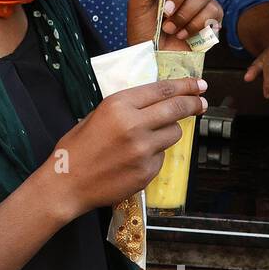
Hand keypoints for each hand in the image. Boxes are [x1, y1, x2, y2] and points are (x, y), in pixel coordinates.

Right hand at [49, 77, 207, 219]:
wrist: (67, 184)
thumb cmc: (76, 148)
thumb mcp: (96, 115)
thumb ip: (126, 107)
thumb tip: (156, 101)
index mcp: (118, 105)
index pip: (162, 90)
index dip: (185, 85)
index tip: (199, 85)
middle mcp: (134, 125)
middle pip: (176, 109)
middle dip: (193, 103)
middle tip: (201, 102)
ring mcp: (143, 150)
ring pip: (173, 134)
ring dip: (168, 132)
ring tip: (148, 138)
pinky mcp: (147, 171)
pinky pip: (162, 157)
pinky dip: (154, 155)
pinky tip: (135, 160)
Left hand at [126, 0, 223, 50]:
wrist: (153, 59)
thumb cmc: (143, 31)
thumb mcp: (137, 3)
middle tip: (165, 12)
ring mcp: (200, 0)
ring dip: (184, 14)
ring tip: (171, 28)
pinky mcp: (212, 16)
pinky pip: (214, 10)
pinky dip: (196, 24)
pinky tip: (183, 34)